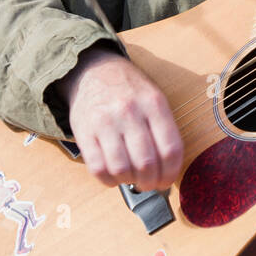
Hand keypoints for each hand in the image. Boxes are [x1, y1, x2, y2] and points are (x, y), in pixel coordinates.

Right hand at [55, 44, 183, 189]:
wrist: (94, 71)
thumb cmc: (129, 90)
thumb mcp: (154, 99)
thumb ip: (164, 130)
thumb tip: (168, 170)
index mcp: (154, 104)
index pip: (170, 149)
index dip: (171, 173)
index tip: (167, 181)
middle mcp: (130, 112)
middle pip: (147, 163)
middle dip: (151, 182)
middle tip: (149, 184)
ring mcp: (105, 122)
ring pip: (121, 169)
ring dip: (129, 182)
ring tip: (131, 178)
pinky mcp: (84, 132)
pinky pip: (97, 168)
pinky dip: (108, 180)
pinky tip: (113, 175)